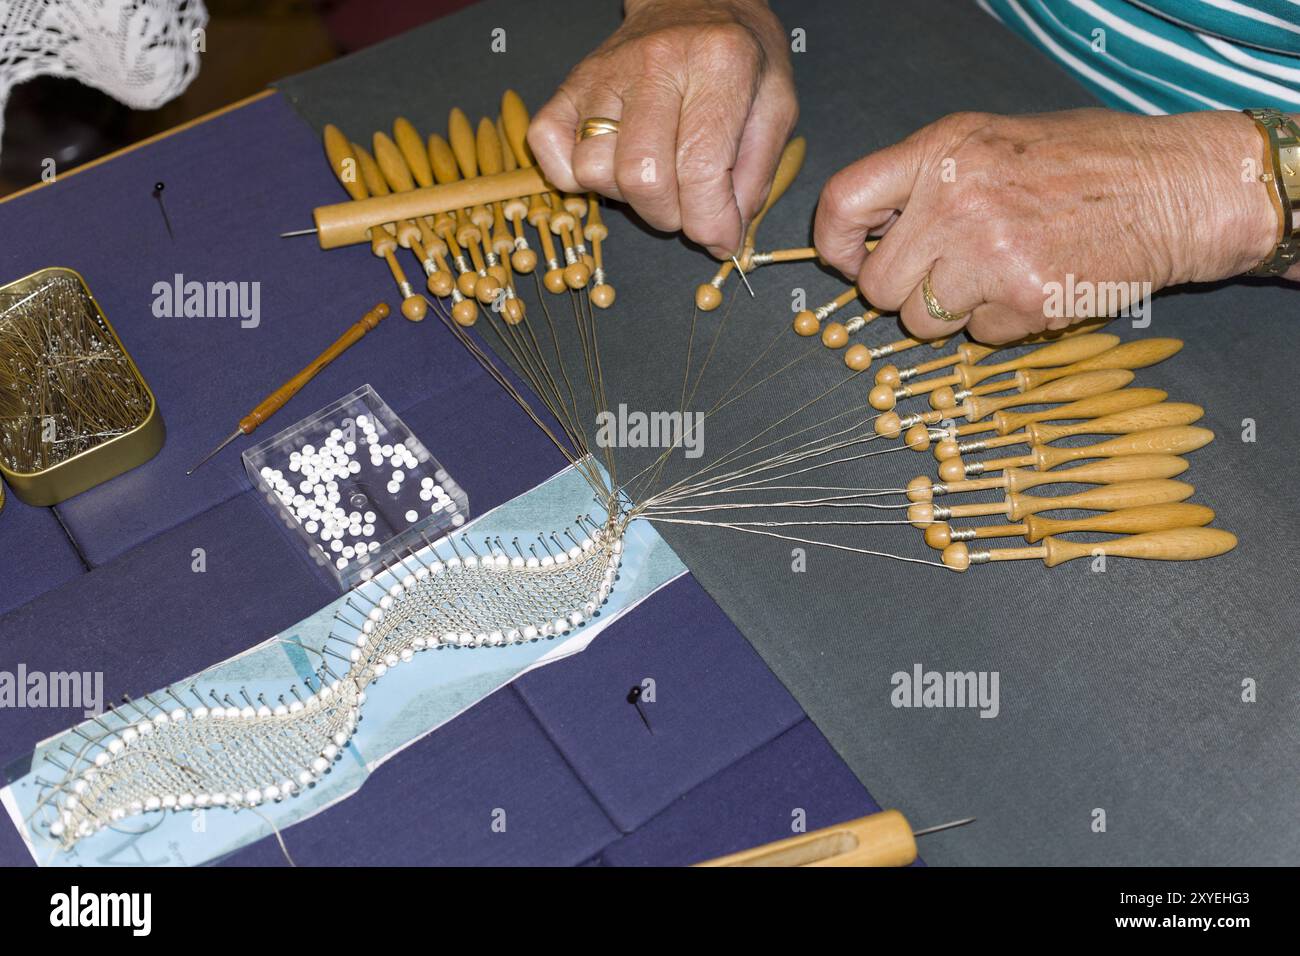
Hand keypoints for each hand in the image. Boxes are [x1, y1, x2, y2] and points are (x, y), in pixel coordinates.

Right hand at [528, 0, 796, 258]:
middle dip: (669, 216)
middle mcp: (656, 63)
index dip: (710, 222)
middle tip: (688, 208)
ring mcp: (604, 73)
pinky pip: (551, 150)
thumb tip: (724, 236)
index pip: (701, 168)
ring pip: (594, 170)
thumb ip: (756, 174)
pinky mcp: (570, 85)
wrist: (693, 0)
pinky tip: (612, 163)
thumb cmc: (738, 56)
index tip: (721, 238)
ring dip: (626, 196)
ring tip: (655, 178)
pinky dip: (575, 175)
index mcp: (718, 62)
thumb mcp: (776, 104)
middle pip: (641, 177)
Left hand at [813, 109, 1284, 342]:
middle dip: (903, 292)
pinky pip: (978, 337)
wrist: (1175, 189)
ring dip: (951, 314)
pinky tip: (1037, 286)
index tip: (852, 260)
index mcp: (943, 149)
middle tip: (946, 275)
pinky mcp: (1022, 299)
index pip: (842, 201)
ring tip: (1000, 276)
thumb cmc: (1085, 164)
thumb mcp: (992, 143)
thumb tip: (868, 237)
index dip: (836, 244)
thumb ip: (927, 181)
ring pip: (920, 322)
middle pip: (877, 285)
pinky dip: (1001, 324)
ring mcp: (987, 252)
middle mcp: (955, 199)